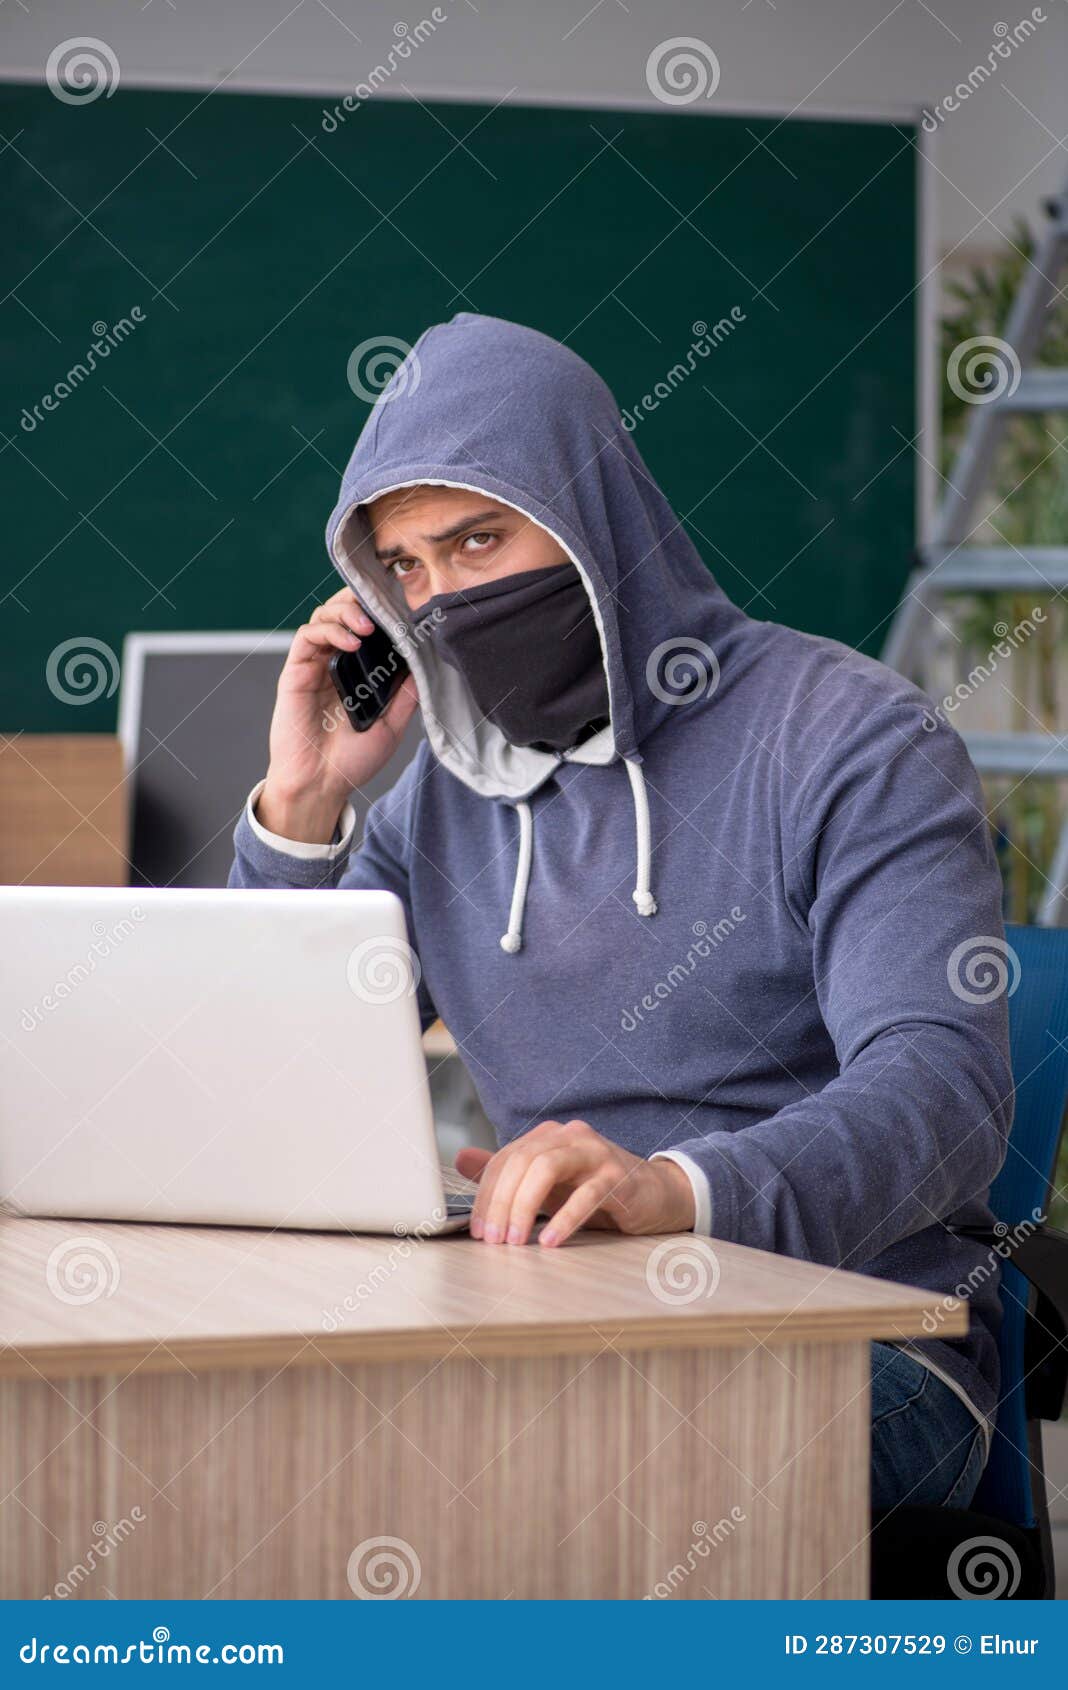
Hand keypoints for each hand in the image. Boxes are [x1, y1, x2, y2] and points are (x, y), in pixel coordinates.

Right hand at [258, 587, 418, 841]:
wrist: (321, 785)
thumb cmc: (352, 760)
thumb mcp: (392, 725)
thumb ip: (406, 695)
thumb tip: (427, 663)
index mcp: (357, 671)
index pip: (366, 626)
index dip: (381, 610)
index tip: (404, 603)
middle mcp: (334, 662)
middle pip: (343, 611)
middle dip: (362, 601)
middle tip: (382, 608)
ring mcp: (314, 665)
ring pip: (324, 616)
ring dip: (346, 612)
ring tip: (367, 626)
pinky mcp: (296, 672)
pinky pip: (307, 637)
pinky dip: (330, 631)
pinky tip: (351, 642)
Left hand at [455, 1118, 695, 1247]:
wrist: (655, 1195)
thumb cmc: (596, 1191)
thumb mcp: (547, 1185)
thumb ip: (507, 1172)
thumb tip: (461, 1159)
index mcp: (548, 1137)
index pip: (505, 1159)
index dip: (485, 1194)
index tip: (478, 1230)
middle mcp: (569, 1136)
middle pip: (521, 1161)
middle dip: (500, 1202)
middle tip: (493, 1240)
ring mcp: (595, 1152)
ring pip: (546, 1168)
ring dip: (524, 1207)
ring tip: (515, 1241)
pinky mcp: (618, 1175)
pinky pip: (586, 1194)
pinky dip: (564, 1219)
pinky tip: (550, 1241)